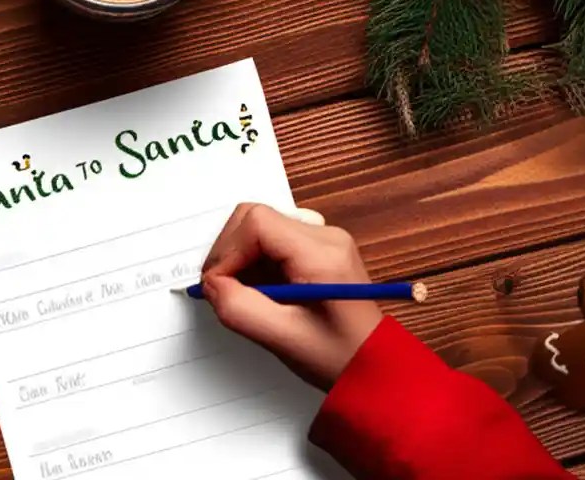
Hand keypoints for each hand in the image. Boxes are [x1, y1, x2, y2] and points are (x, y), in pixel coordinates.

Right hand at [200, 203, 382, 390]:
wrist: (374, 367)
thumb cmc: (341, 357)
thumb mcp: (283, 339)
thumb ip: (240, 309)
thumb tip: (210, 285)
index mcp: (323, 254)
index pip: (257, 222)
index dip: (227, 250)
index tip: (218, 284)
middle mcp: (326, 237)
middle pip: (255, 218)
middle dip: (230, 253)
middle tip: (225, 290)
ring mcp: (323, 240)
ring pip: (260, 228)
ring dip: (241, 259)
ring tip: (247, 295)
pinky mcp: (316, 249)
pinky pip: (271, 241)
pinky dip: (254, 263)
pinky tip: (262, 293)